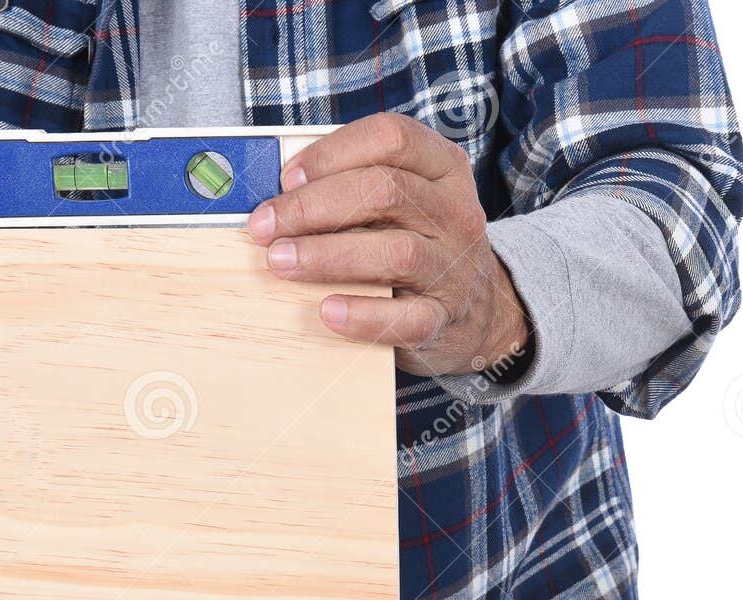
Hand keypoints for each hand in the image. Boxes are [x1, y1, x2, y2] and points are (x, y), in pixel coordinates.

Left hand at [247, 113, 528, 376]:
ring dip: (327, 254)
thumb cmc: (420, 246)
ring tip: (280, 261)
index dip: (331, 152)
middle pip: (385, 190)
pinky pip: (407, 318)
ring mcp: (454, 268)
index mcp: (443, 170)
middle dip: (312, 206)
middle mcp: (455, 213)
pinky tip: (327, 310)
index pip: (391, 138)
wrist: (479, 314)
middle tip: (264, 226)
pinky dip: (363, 315)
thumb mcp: (403, 202)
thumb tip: (277, 193)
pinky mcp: (444, 318)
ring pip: (396, 251)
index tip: (287, 177)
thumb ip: (354, 186)